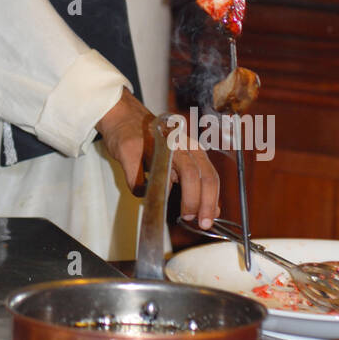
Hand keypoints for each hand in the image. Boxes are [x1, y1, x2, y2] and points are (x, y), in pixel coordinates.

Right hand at [95, 89, 219, 228]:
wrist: (124, 118)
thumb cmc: (155, 143)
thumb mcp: (180, 160)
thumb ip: (196, 183)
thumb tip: (213, 212)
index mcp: (192, 149)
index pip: (209, 176)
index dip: (211, 201)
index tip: (208, 219)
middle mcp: (177, 145)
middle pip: (195, 175)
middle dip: (198, 202)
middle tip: (196, 221)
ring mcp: (153, 147)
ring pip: (171, 175)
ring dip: (183, 198)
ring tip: (181, 214)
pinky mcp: (131, 151)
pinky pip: (138, 181)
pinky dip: (141, 191)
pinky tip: (143, 191)